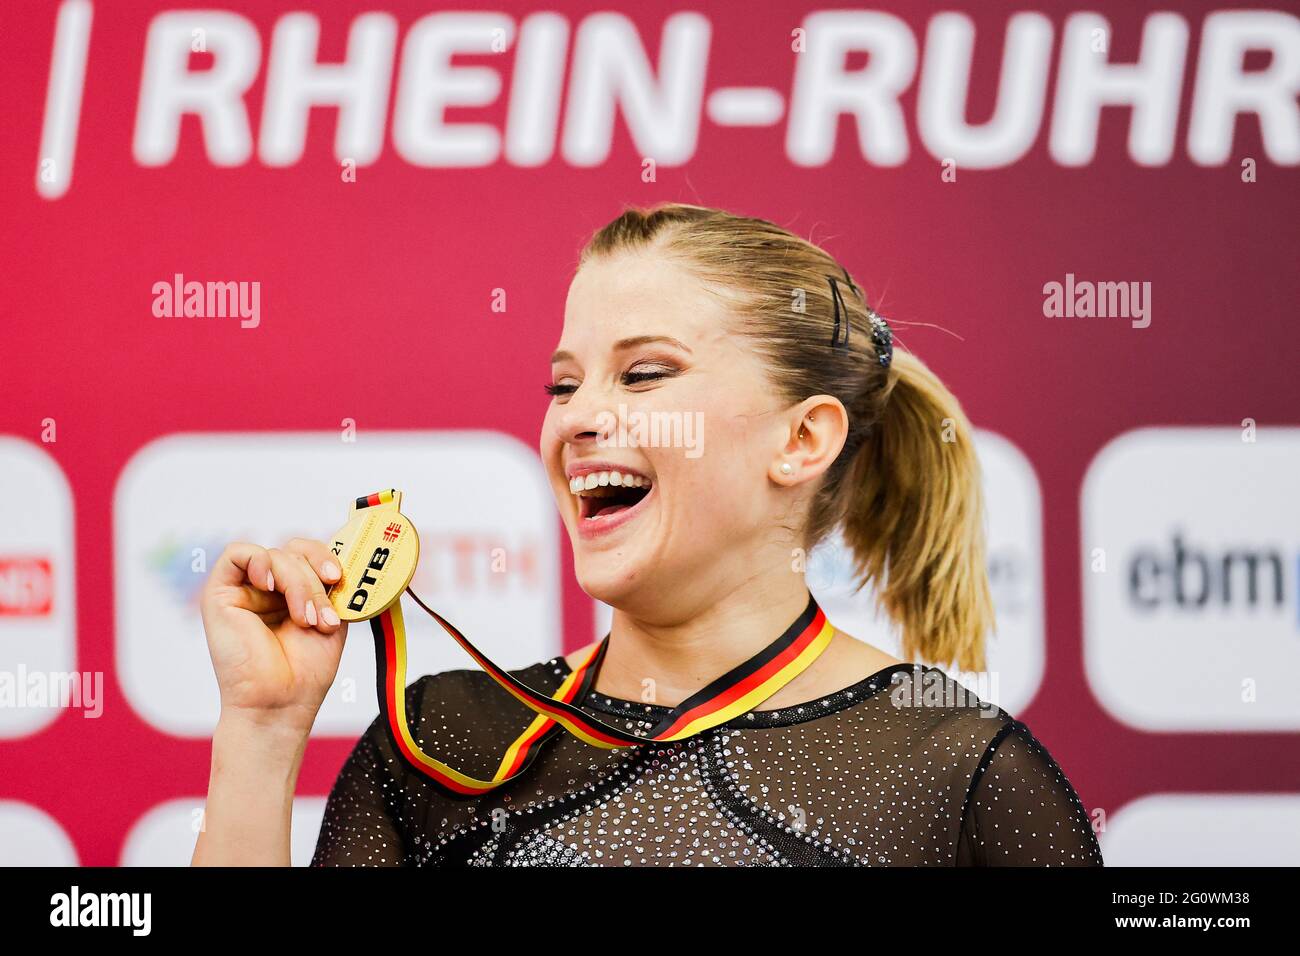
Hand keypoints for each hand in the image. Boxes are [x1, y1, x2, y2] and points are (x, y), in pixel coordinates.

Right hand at [199, 538, 348, 731]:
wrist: (280, 703)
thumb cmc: (305, 671)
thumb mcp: (329, 617)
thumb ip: (330, 585)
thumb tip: (343, 554)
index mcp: (293, 593)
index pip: (307, 553)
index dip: (324, 557)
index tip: (338, 578)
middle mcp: (268, 590)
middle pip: (294, 552)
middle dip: (314, 580)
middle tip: (321, 616)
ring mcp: (244, 591)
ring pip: (274, 555)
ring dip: (296, 583)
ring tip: (303, 619)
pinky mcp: (219, 595)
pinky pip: (236, 553)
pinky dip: (260, 561)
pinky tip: (269, 584)